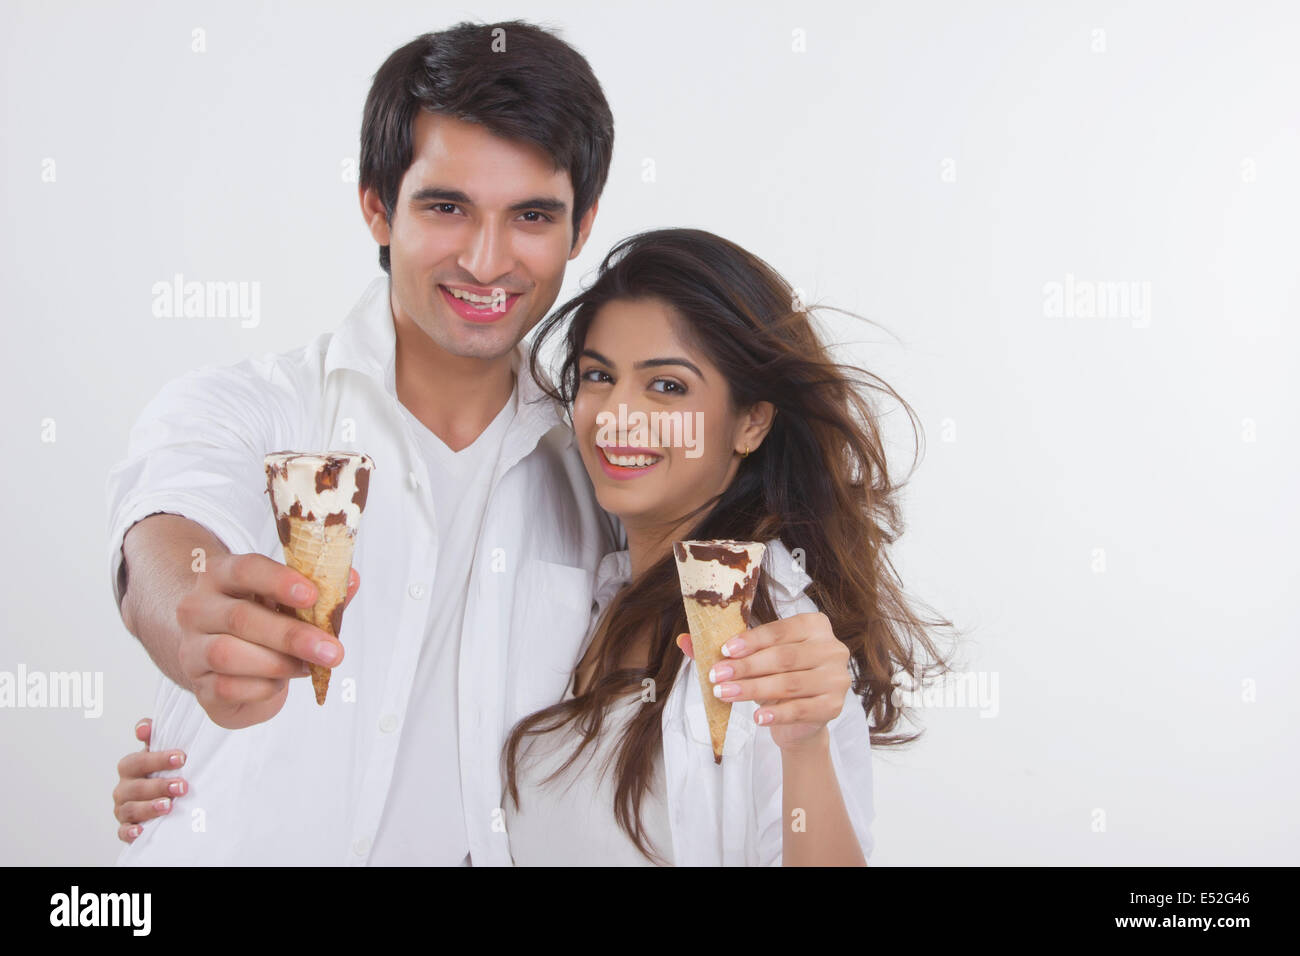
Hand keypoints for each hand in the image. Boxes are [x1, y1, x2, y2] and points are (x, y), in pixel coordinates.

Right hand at [113, 718, 187, 842]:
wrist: (162, 797)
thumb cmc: (162, 772)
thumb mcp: (161, 753)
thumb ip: (155, 736)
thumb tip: (143, 727)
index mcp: (131, 767)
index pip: (137, 761)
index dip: (157, 759)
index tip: (181, 758)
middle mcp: (124, 788)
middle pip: (136, 786)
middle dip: (159, 786)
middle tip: (182, 786)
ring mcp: (123, 808)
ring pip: (130, 809)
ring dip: (149, 807)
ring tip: (168, 806)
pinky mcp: (126, 828)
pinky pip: (123, 832)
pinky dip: (129, 832)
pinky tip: (140, 831)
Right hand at [175, 555, 359, 728]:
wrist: (224, 660)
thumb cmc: (263, 620)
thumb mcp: (288, 601)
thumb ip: (320, 592)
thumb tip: (351, 579)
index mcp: (221, 575)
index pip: (244, 569)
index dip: (279, 581)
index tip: (312, 595)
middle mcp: (198, 608)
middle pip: (240, 618)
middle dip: (292, 636)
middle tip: (332, 650)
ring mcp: (192, 647)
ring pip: (228, 654)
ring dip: (278, 663)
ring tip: (306, 667)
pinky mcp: (197, 684)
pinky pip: (227, 687)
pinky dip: (263, 687)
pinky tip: (280, 682)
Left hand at [676, 611, 850, 752]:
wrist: (800, 718)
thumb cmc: (776, 678)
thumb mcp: (754, 659)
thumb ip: (725, 649)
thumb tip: (683, 640)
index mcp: (815, 626)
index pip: (780, 630)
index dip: (750, 641)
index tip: (723, 651)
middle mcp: (832, 649)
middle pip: (783, 658)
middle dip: (746, 667)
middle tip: (716, 676)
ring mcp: (836, 679)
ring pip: (789, 684)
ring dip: (753, 689)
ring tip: (725, 694)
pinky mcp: (833, 706)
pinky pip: (800, 710)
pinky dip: (775, 714)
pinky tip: (756, 718)